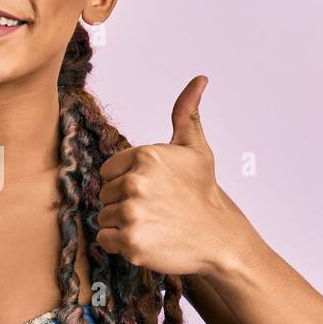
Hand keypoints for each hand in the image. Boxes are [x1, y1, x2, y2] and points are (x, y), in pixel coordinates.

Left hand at [95, 75, 252, 277]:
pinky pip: (104, 239)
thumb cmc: (203, 193)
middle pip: (105, 193)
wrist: (219, 238)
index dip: (126, 180)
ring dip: (122, 223)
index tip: (151, 190)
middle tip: (155, 209)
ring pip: (104, 216)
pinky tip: (146, 239)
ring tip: (152, 224)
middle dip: (124, 202)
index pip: (109, 169)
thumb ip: (186, 113)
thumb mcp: (196, 149)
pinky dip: (120, 244)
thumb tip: (199, 79)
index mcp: (145, 155)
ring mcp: (132, 213)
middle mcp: (135, 182)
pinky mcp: (130, 242)